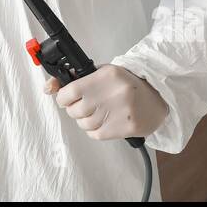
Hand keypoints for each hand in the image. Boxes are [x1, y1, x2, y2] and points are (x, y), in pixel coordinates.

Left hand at [45, 64, 168, 140]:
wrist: (157, 97)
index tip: (65, 98)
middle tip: (85, 105)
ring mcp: (118, 112)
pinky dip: (95, 130)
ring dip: (85, 120)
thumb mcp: (102, 72)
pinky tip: (105, 121)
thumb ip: (75, 78)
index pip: (69, 91)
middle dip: (74, 109)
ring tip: (98, 112)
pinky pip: (95, 134)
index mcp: (105, 75)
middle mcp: (111, 93)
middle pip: (74, 110)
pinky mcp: (123, 128)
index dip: (62, 97)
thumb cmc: (126, 83)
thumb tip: (48, 87)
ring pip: (83, 124)